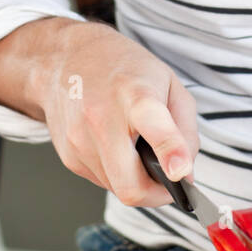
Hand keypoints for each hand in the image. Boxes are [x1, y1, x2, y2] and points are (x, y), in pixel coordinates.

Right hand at [39, 20, 199, 206]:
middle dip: (156, 193)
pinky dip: (116, 173)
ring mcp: (79, 140)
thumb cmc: (121, 67)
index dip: (170, 151)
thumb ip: (185, 130)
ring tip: (137, 149)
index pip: (153, 126)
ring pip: (117, 189)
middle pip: (131, 185)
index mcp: (133, 93)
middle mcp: (100, 118)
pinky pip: (101, 181)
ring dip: (135, 181)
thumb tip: (186, 173)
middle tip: (169, 180)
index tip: (181, 172)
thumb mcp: (169, 83)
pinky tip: (115, 147)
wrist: (65, 56)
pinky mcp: (67, 156)